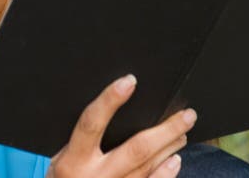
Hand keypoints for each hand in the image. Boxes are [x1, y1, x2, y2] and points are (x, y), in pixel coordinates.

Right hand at [46, 75, 194, 177]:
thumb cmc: (65, 177)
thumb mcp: (62, 156)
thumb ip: (84, 137)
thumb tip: (115, 104)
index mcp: (72, 160)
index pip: (91, 123)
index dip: (110, 101)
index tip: (129, 81)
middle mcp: (94, 177)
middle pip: (135, 150)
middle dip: (165, 130)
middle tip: (186, 115)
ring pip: (147, 168)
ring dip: (169, 148)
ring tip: (183, 131)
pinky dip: (165, 173)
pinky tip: (175, 160)